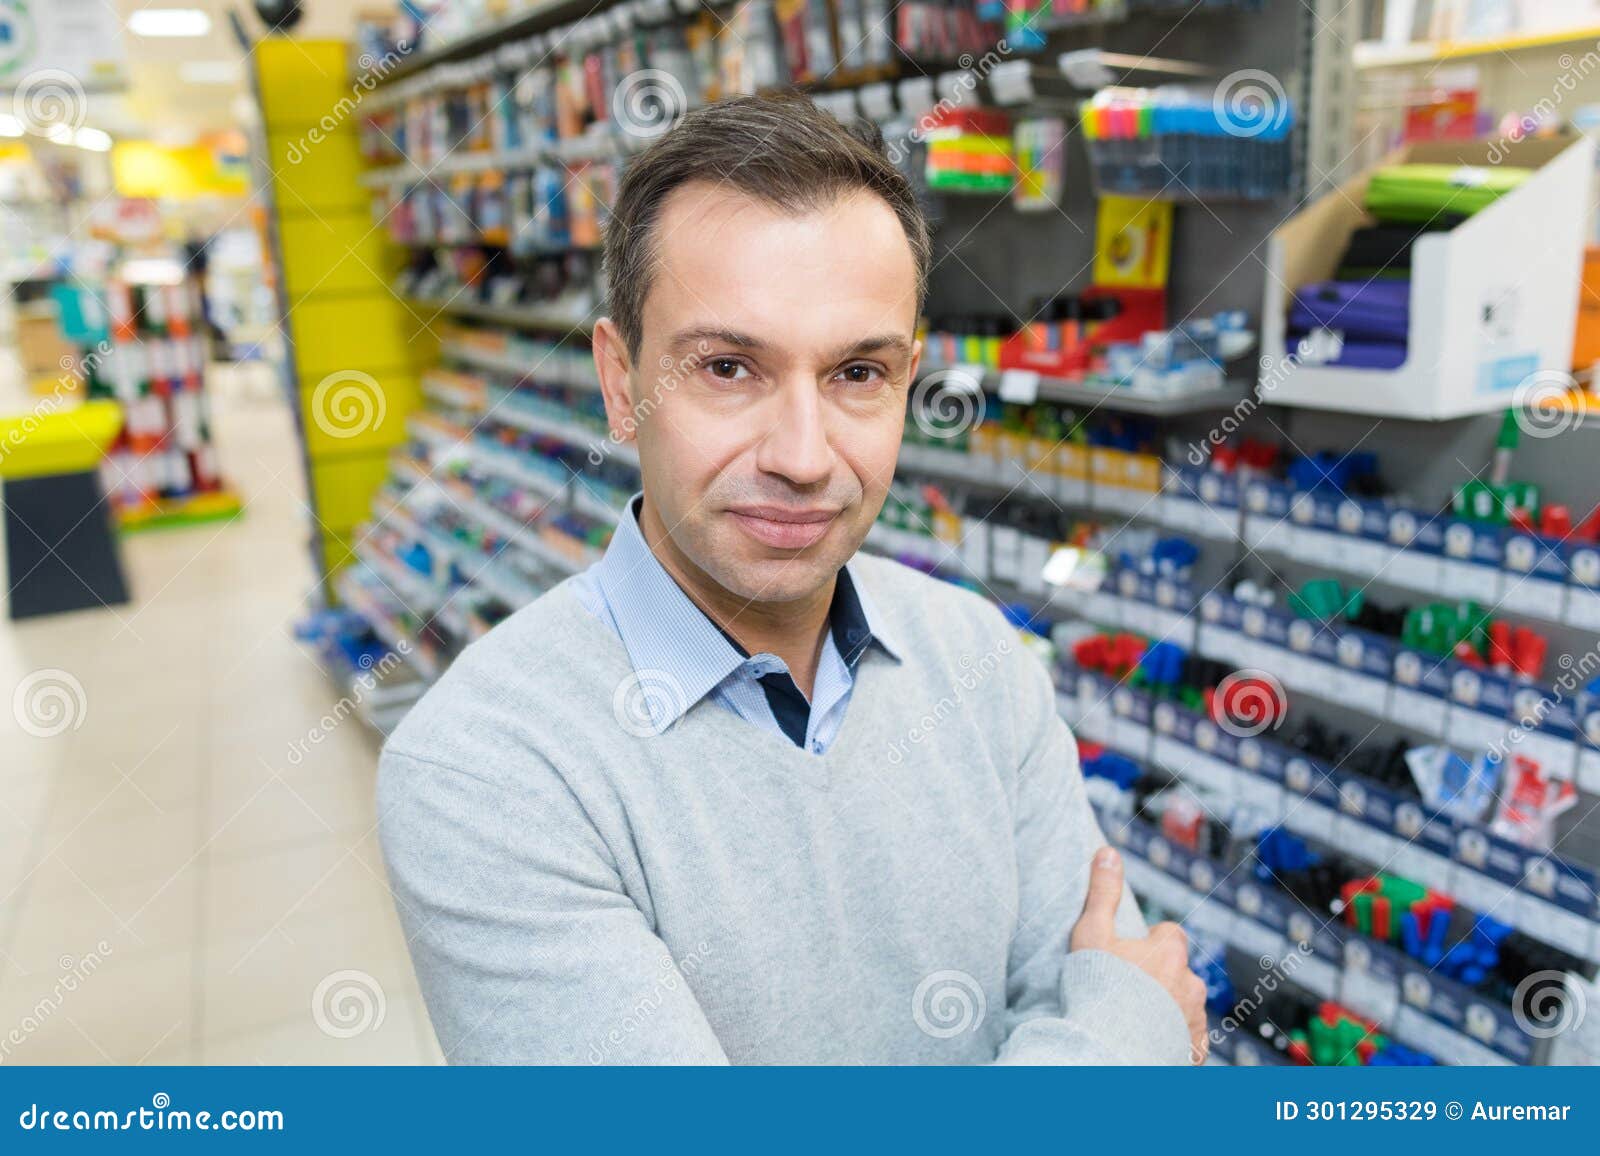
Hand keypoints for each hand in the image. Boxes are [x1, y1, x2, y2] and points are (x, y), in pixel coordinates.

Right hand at [1070, 845, 1208, 1063]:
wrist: (1108, 1050)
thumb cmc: (1098, 989)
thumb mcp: (1092, 933)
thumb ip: (1103, 892)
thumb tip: (1108, 851)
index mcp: (1170, 952)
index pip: (1170, 935)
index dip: (1149, 942)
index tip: (1127, 956)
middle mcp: (1191, 984)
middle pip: (1180, 972)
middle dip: (1161, 978)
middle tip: (1127, 991)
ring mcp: (1194, 1019)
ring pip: (1186, 1006)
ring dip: (1168, 1009)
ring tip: (1135, 1021)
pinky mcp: (1193, 1051)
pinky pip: (1188, 1041)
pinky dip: (1174, 1041)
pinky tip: (1150, 1044)